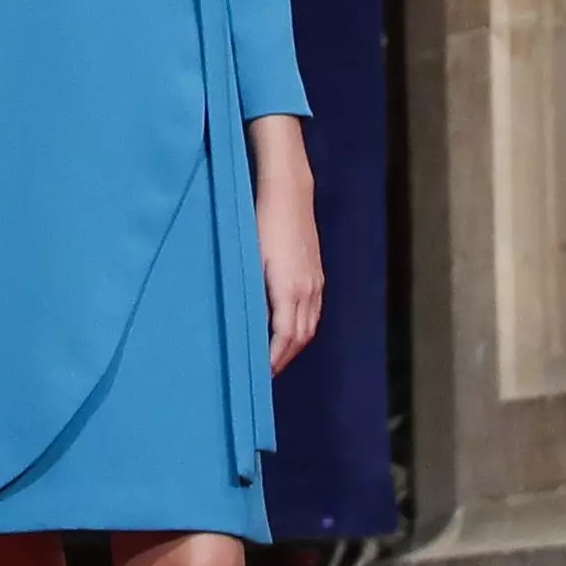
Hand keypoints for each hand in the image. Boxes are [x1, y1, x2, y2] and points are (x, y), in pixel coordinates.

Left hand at [253, 115, 322, 374]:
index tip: (259, 375)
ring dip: (294, 345)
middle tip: (265, 374)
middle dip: (284, 358)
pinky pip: (313, 311)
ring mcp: (315, 281)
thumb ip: (252, 293)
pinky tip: (291, 328)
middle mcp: (308, 290)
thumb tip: (248, 324)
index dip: (273, 360)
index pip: (284, 338)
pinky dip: (302, 327)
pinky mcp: (316, 272)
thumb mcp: (250, 258)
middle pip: (300, 337)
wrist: (288, 190)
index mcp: (289, 290)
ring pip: (309, 326)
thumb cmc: (261, 220)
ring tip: (276, 356)